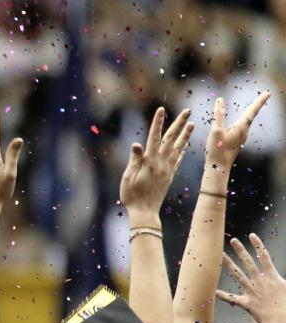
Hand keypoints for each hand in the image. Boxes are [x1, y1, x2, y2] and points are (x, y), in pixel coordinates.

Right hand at [120, 107, 192, 222]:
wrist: (144, 212)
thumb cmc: (131, 196)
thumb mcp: (128, 178)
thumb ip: (134, 160)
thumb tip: (137, 144)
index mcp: (150, 162)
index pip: (154, 138)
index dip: (158, 123)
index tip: (161, 110)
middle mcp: (161, 163)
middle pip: (171, 139)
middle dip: (179, 124)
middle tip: (187, 111)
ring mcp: (167, 169)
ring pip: (178, 148)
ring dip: (186, 135)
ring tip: (193, 123)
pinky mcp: (169, 175)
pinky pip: (178, 160)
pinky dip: (183, 150)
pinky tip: (186, 144)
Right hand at [206, 93, 270, 168]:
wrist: (218, 168)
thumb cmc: (217, 150)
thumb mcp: (216, 131)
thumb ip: (218, 115)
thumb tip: (220, 100)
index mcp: (241, 127)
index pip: (252, 110)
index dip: (260, 101)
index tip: (268, 92)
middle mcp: (244, 132)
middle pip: (251, 115)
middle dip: (257, 104)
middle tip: (265, 96)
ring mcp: (241, 137)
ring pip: (247, 121)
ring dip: (250, 112)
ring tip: (254, 105)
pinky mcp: (236, 142)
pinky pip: (242, 127)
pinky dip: (244, 120)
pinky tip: (240, 122)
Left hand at [217, 234, 285, 322]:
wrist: (281, 320)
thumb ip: (285, 280)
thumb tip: (283, 278)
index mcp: (272, 276)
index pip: (264, 257)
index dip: (258, 245)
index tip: (252, 236)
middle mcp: (259, 281)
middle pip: (248, 262)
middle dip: (240, 250)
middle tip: (233, 240)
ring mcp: (251, 291)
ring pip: (237, 274)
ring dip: (228, 264)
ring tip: (220, 255)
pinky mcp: (246, 302)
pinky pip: (232, 298)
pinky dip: (222, 295)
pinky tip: (213, 291)